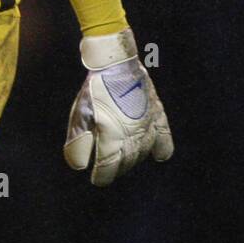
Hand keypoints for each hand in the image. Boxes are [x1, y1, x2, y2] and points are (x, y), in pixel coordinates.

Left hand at [63, 29, 173, 185]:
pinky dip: (162, 148)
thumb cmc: (95, 90)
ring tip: (123, 160)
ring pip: (143, 152)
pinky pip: (164, 137)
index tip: (97, 180)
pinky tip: (159, 156)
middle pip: (127, 162)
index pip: (109, 167)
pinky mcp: (158, 114)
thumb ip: (78, 143)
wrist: (117, 62)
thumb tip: (79, 166)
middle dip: (116, 168)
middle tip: (108, 168)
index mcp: (113, 137)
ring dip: (133, 159)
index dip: (102, 176)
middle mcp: (134, 135)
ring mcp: (148, 125)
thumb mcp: (80, 116)